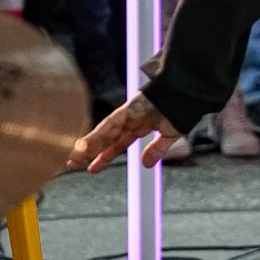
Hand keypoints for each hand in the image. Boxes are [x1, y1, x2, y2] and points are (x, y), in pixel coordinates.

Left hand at [66, 93, 185, 171]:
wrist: (189, 91)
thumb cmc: (182, 107)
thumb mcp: (169, 133)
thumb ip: (157, 148)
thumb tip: (145, 164)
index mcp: (138, 124)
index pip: (117, 143)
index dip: (105, 156)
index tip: (92, 168)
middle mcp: (130, 118)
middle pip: (106, 138)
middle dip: (89, 151)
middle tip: (71, 164)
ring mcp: (128, 112)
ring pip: (104, 131)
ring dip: (88, 145)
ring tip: (73, 157)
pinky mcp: (129, 108)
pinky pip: (111, 123)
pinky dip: (98, 134)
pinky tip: (85, 144)